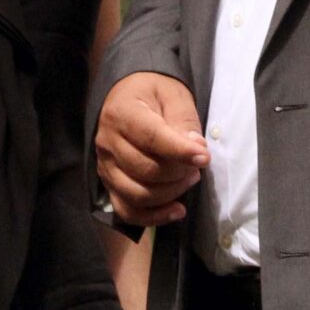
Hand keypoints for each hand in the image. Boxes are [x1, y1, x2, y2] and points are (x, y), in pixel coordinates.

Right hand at [95, 72, 208, 226]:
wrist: (129, 93)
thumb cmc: (154, 92)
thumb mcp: (174, 95)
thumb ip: (184, 121)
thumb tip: (195, 151)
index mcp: (122, 113)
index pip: (151, 138)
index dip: (180, 151)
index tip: (204, 158)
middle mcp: (107, 141)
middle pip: (145, 169)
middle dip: (178, 172)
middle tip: (199, 164)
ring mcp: (105, 166)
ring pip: (136, 194)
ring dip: (170, 194)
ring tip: (190, 179)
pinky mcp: (109, 183)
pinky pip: (127, 210)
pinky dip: (153, 217)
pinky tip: (177, 210)